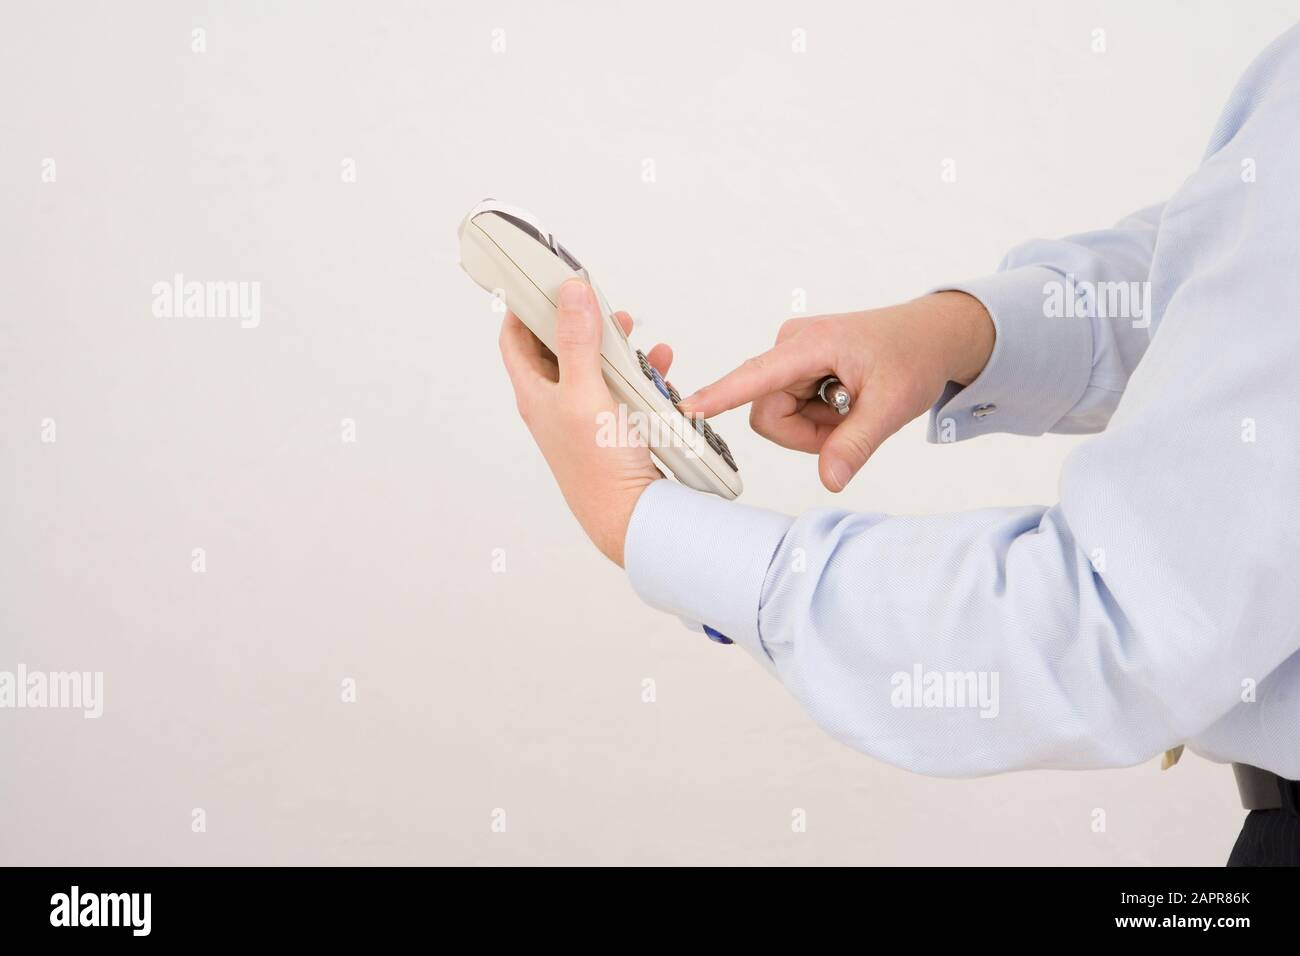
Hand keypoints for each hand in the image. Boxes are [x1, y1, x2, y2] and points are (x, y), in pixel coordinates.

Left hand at [498, 279, 671, 566]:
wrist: (630, 516)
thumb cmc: (599, 465)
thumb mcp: (585, 393)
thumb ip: (578, 341)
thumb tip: (570, 292)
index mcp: (535, 394)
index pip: (515, 340)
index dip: (521, 308)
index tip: (537, 281)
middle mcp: (555, 405)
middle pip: (557, 349)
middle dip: (578, 321)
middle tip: (596, 302)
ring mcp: (584, 418)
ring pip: (594, 368)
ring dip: (613, 347)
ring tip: (632, 331)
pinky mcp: (612, 429)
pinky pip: (623, 391)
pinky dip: (640, 374)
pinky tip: (659, 365)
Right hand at [678, 292, 993, 491]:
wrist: (931, 335)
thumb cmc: (914, 356)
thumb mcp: (893, 405)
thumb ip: (856, 443)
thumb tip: (829, 480)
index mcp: (810, 345)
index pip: (753, 377)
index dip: (718, 397)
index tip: (685, 411)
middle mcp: (790, 345)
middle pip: (767, 413)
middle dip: (805, 433)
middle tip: (850, 421)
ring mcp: (790, 356)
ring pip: (777, 416)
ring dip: (814, 427)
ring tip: (852, 407)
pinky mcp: (794, 366)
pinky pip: (788, 409)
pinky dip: (817, 417)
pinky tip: (844, 400)